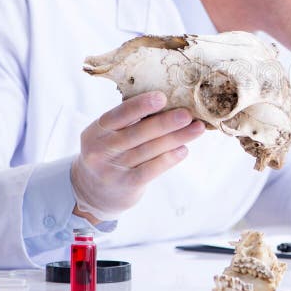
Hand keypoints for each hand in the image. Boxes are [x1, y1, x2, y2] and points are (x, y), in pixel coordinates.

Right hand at [70, 91, 204, 221]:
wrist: (93, 193)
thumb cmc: (110, 153)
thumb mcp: (108, 135)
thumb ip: (129, 122)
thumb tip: (169, 103)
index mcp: (97, 130)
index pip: (119, 114)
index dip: (140, 105)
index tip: (162, 97)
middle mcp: (102, 149)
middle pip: (138, 133)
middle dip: (165, 122)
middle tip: (187, 114)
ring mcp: (112, 169)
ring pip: (149, 150)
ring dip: (176, 138)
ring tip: (197, 129)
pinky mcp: (126, 185)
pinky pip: (151, 170)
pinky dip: (169, 159)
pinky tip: (183, 150)